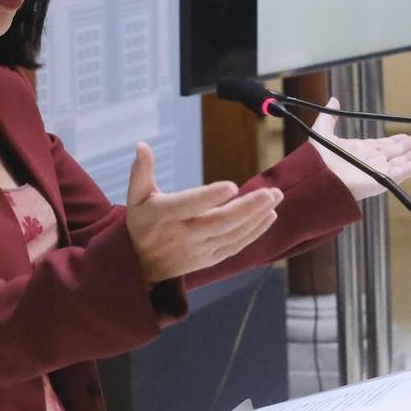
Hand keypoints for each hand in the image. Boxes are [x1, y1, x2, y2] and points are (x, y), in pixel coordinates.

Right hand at [124, 142, 280, 285]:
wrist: (141, 266)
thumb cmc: (142, 223)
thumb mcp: (135, 197)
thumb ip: (140, 170)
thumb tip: (142, 145)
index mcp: (165, 215)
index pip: (190, 205)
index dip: (210, 197)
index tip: (232, 186)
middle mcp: (184, 234)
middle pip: (220, 222)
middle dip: (248, 208)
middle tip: (271, 192)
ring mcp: (199, 249)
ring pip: (233, 234)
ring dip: (257, 217)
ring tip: (276, 198)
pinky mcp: (210, 258)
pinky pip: (236, 246)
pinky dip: (255, 232)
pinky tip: (269, 216)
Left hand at [308, 97, 410, 200]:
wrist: (316, 179)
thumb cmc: (316, 161)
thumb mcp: (322, 131)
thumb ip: (329, 116)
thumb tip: (333, 99)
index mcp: (362, 151)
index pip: (386, 145)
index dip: (400, 140)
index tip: (410, 135)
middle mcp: (373, 161)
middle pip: (401, 151)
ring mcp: (379, 171)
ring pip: (406, 160)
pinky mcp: (382, 181)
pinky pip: (402, 173)